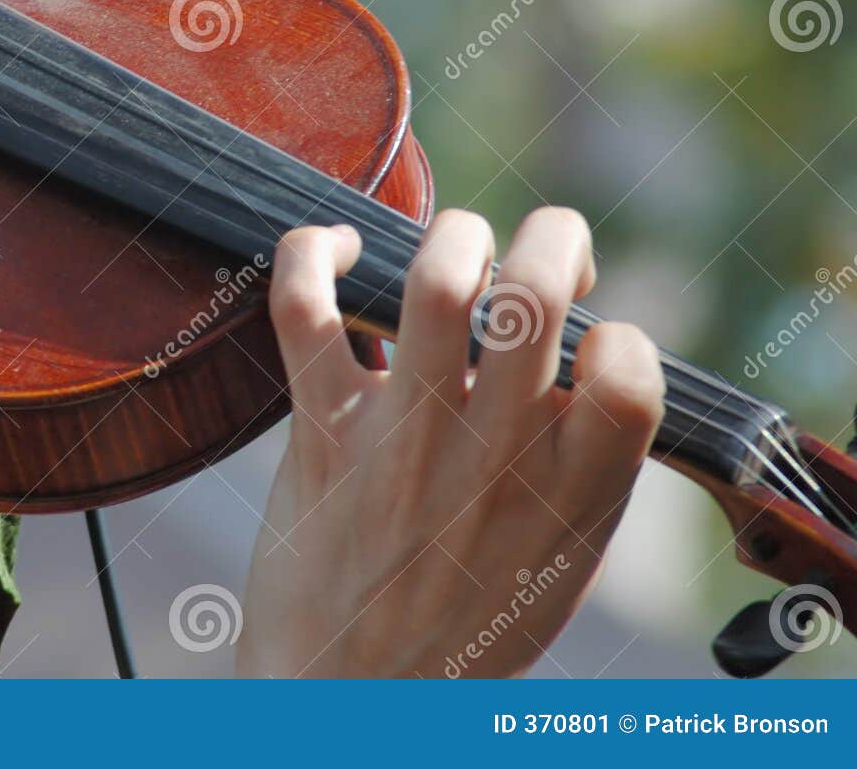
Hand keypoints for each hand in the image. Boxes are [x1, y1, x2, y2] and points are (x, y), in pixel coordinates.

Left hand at [237, 208, 663, 677]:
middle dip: (551, 236)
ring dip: (455, 236)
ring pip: (437, 285)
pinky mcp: (320, 428)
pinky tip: (340, 245)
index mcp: (569, 491)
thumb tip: (588, 354)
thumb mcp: (562, 560)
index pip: (629, 371)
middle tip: (540, 246)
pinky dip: (313, 252)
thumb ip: (584, 464)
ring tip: (458, 245)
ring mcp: (401, 436)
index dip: (621, 334)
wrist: (352, 698)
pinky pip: (305, 311)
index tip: (595, 342)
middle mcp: (490, 454)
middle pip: (535, 298)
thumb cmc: (461, 625)